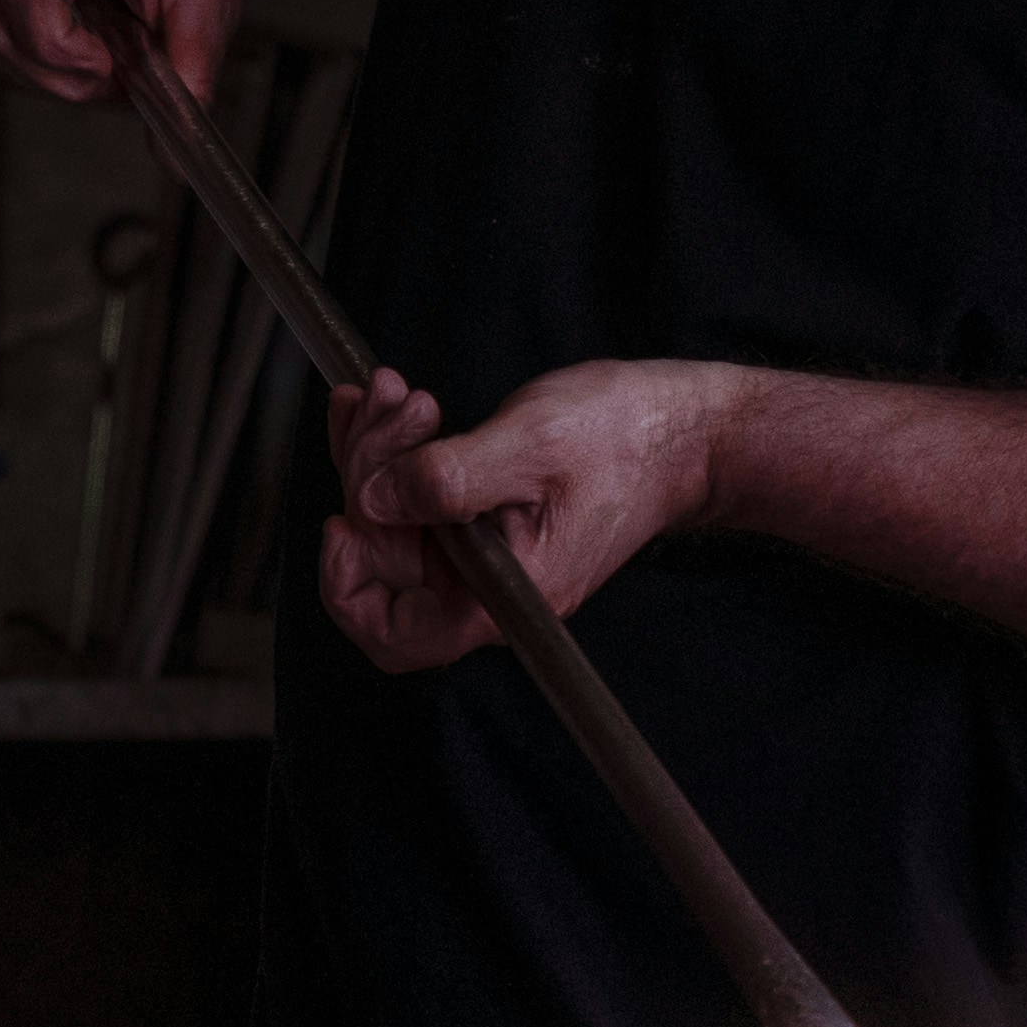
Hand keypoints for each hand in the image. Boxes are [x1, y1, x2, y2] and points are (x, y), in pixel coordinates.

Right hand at [0, 0, 271, 104]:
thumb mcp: (210, 0)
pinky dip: (48, 32)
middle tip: (118, 78)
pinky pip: (10, 1)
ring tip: (112, 57)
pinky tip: (97, 31)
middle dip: (54, 71)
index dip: (58, 49)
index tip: (110, 64)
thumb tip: (173, 151)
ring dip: (49, 58)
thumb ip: (190, 79)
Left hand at [318, 359, 740, 673]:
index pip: (398, 634)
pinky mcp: (485, 517)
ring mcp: (486, 554)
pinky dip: (396, 448)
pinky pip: (418, 495)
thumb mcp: (532, 445)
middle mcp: (489, 586)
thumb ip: (447, 478)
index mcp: (504, 594)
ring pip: (394, 520)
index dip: (350, 587)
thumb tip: (371, 500)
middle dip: (370, 475)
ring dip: (380, 450)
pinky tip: (394, 403)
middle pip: (385, 559)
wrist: (685, 428)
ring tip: (398, 392)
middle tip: (395, 405)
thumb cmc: (628, 440)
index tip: (342, 522)